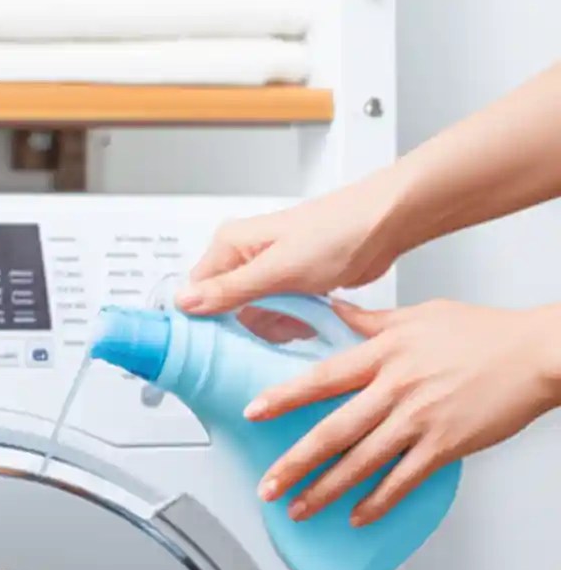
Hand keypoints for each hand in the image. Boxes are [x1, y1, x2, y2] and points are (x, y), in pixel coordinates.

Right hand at [176, 181, 406, 316]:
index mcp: (229, 245)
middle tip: (276, 329)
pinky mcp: (289, 282)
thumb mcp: (278, 270)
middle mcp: (244, 256)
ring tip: (299, 324)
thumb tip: (184, 303)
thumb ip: (230, 290)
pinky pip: (276, 314)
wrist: (385, 225)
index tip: (222, 343)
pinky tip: (307, 323)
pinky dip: (290, 323)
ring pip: (251, 316)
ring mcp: (267, 270)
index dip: (206, 320)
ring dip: (273, 328)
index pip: (196, 291)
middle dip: (248, 327)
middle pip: (223, 308)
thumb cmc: (337, 234)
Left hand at [249, 299, 560, 526]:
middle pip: (333, 430)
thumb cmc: (483, 332)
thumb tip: (335, 309)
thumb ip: (371, 321)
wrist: (537, 353)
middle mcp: (396, 388)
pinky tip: (356, 516)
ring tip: (298, 509)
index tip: (254, 412)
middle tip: (267, 486)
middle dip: (295, 463)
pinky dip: (378, 501)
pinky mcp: (447, 445)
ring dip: (326, 490)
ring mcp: (420, 420)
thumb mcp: (419, 315)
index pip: (321, 377)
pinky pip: (404, 480)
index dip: (284, 396)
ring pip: (362, 462)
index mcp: (384, 354)